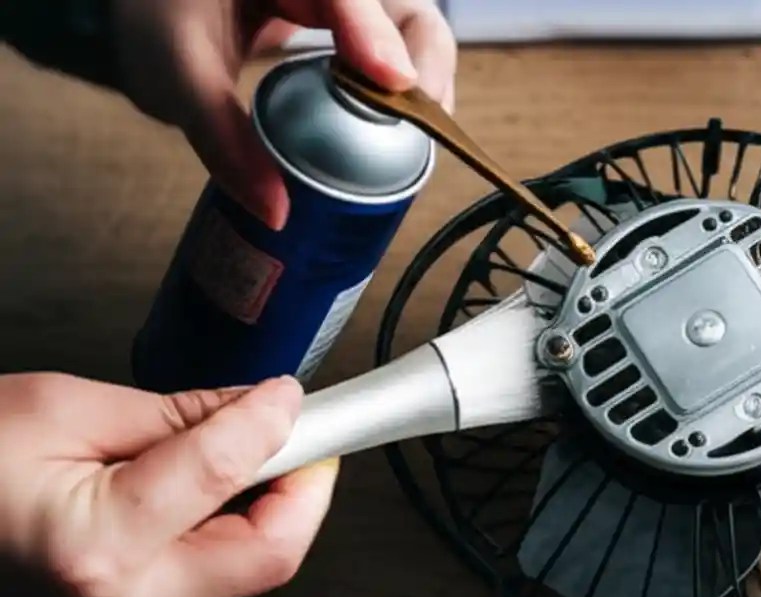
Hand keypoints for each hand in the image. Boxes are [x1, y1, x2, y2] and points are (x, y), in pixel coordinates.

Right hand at [0, 373, 337, 596]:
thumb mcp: (61, 411)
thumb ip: (178, 413)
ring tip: (215, 462)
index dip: (275, 420)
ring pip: (255, 567)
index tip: (289, 395)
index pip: (230, 472)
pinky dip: (226, 534)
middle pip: (274, 550)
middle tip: (297, 432)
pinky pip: (221, 583)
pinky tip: (186, 504)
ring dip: (260, 507)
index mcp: (100, 547)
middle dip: (298, 484)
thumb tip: (259, 408)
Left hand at [111, 0, 457, 229]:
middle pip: (402, 8)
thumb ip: (224, 141)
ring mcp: (341, 0)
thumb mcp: (176, 77)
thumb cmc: (153, 24)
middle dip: (423, 65)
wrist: (137, 12)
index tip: (396, 85)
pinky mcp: (348, 23)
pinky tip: (402, 127)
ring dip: (424, 81)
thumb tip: (279, 212)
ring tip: (420, 134)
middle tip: (424, 127)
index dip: (377, 34)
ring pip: (409, 28)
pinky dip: (405, 89)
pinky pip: (395, 47)